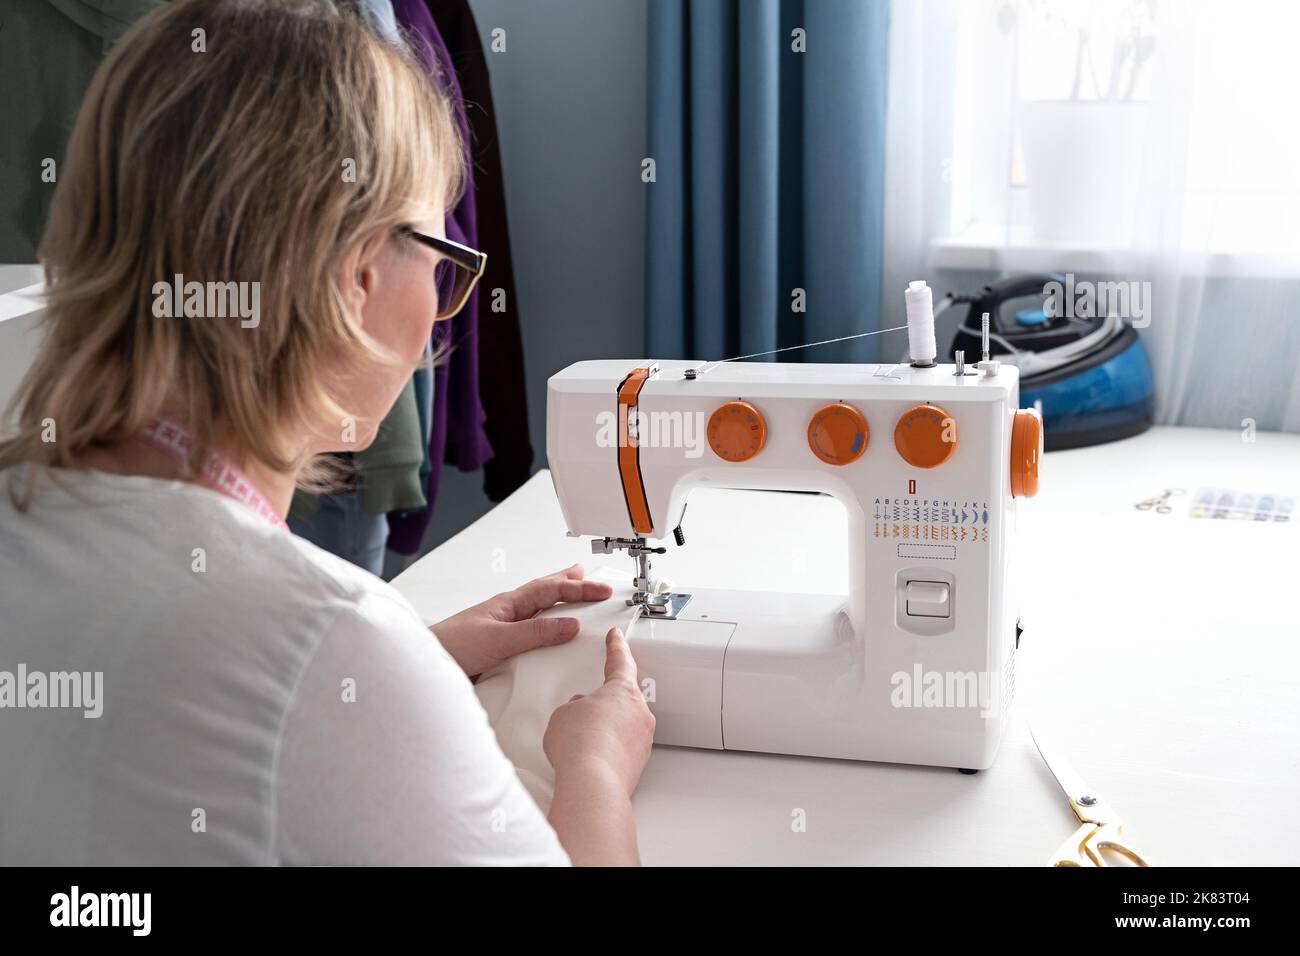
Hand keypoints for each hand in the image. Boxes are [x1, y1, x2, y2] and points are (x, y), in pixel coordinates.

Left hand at [430, 564, 613, 678]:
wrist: (424, 668)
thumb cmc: (451, 647)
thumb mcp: (499, 639)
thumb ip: (536, 632)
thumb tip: (570, 624)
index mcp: (509, 604)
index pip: (551, 590)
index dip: (579, 588)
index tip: (603, 590)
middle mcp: (507, 612)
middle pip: (545, 591)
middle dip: (569, 583)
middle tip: (590, 577)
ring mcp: (502, 628)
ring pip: (537, 609)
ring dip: (558, 601)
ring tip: (574, 596)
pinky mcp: (498, 646)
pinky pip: (530, 630)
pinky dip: (545, 625)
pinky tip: (547, 633)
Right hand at [543, 627, 654, 797]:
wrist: (591, 783)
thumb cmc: (581, 745)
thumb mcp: (564, 713)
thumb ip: (575, 706)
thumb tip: (582, 713)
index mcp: (623, 691)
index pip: (620, 661)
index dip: (616, 647)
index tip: (617, 638)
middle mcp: (639, 714)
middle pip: (622, 699)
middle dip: (602, 705)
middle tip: (582, 715)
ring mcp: (642, 740)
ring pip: (623, 726)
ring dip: (605, 730)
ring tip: (581, 743)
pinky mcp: (639, 764)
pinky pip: (623, 749)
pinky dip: (608, 750)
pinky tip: (590, 758)